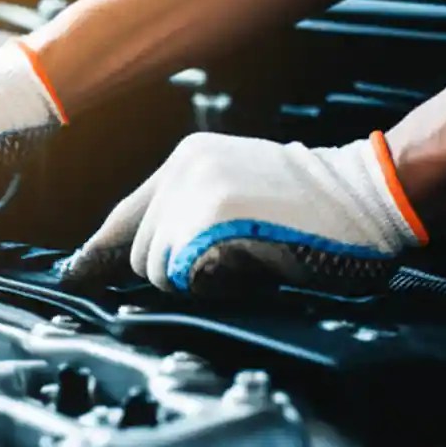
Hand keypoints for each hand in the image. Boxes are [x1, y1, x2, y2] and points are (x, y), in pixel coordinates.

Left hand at [59, 132, 427, 296]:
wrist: (370, 194)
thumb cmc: (313, 207)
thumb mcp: (237, 193)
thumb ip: (187, 217)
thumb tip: (137, 264)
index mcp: (186, 162)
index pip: (125, 216)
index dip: (100, 253)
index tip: (74, 276)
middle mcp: (183, 172)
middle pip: (139, 254)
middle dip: (175, 273)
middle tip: (232, 260)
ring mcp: (196, 195)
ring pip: (159, 270)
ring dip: (195, 281)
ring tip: (246, 258)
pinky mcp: (214, 222)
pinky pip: (188, 277)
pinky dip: (216, 285)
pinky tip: (252, 265)